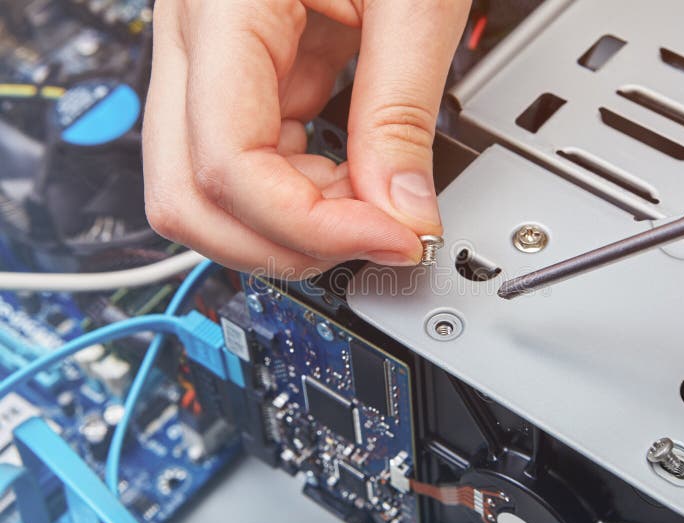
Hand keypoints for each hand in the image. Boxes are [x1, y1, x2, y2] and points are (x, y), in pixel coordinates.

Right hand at [143, 0, 469, 278]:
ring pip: (209, 192)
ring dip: (290, 228)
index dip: (310, 226)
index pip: (226, 163)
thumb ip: (401, 111)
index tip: (393, 237)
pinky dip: (300, 197)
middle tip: (370, 243)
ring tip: (370, 211)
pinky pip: (248, 164)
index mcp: (222, 7)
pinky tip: (352, 186)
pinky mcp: (242, 78)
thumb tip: (403, 210)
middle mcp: (194, 42)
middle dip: (281, 244)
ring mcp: (210, 65)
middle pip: (187, 195)